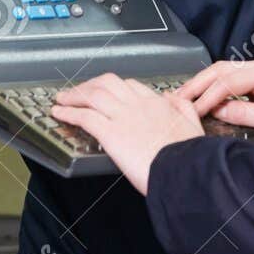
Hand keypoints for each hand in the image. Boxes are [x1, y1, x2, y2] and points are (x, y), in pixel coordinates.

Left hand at [50, 75, 203, 194]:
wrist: (184, 170)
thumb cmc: (190, 155)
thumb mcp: (194, 125)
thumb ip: (183, 107)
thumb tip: (171, 97)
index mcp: (158, 104)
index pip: (131, 86)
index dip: (114, 87)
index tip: (106, 92)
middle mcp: (138, 105)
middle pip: (108, 83)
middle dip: (90, 85)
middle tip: (79, 92)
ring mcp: (123, 117)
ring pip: (92, 95)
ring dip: (74, 95)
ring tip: (62, 99)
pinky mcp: (111, 134)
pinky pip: (84, 116)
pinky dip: (68, 112)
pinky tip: (59, 113)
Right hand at [178, 59, 253, 139]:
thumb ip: (249, 115)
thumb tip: (219, 110)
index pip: (230, 80)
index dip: (210, 95)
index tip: (195, 111)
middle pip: (222, 69)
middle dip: (198, 84)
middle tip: (178, 100)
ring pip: (222, 71)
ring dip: (202, 83)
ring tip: (183, 98)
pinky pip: (229, 79)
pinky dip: (212, 87)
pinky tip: (200, 97)